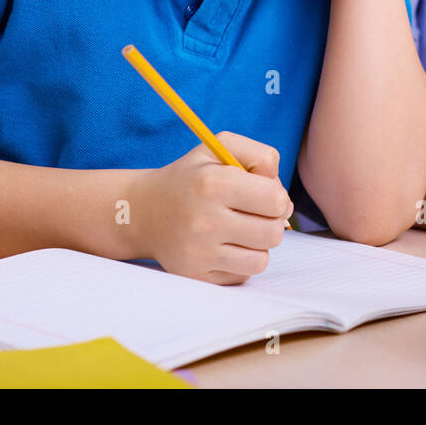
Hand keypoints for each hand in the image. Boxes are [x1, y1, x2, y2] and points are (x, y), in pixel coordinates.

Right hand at [129, 132, 293, 283]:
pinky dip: (240, 262)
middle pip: (273, 233)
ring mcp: (198, 253)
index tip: (265, 196)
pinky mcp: (195, 275)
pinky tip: (224, 247)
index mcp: (212, 184)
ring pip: (261, 260)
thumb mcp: (220, 148)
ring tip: (240, 231)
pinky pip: (242, 276)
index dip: (278, 197)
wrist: (144, 211)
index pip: (275, 200)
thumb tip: (281, 195)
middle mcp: (204, 221)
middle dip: (272, 222)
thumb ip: (261, 157)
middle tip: (255, 214)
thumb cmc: (192, 177)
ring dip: (257, 245)